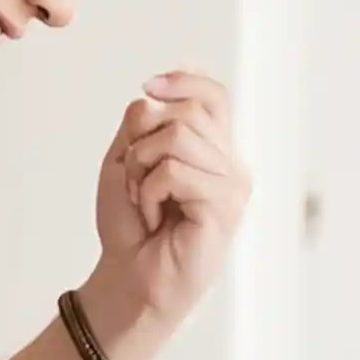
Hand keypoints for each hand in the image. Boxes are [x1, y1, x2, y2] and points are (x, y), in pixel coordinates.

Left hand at [82, 69, 251, 359]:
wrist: (129, 279)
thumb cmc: (131, 227)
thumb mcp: (126, 161)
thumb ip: (141, 123)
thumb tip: (153, 96)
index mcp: (213, 151)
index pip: (214, 95)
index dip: (184, 80)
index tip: (148, 86)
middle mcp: (230, 165)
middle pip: (187, 111)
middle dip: (142, 140)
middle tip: (135, 180)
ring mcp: (232, 186)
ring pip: (177, 138)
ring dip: (141, 169)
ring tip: (144, 201)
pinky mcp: (224, 208)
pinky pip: (173, 172)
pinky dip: (148, 193)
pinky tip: (153, 218)